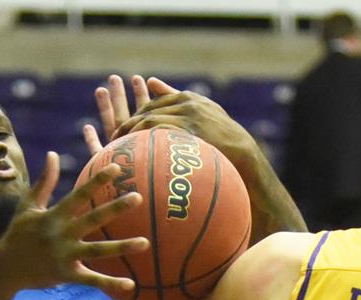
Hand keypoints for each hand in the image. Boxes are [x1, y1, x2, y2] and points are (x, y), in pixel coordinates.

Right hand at [0, 152, 146, 298]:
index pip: (80, 195)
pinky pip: (91, 280)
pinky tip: (130, 284)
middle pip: (93, 219)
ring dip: (121, 247)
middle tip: (138, 198)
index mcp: (54, 216)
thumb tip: (53, 153)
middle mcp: (61, 234)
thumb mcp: (28, 206)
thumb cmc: (18, 234)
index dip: (98, 181)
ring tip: (145, 243)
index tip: (117, 168)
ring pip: (98, 251)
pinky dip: (110, 284)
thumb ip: (44, 181)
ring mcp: (64, 256)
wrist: (5, 268)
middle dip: (115, 208)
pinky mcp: (67, 275)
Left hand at [106, 76, 259, 166]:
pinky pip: (158, 133)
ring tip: (118, 149)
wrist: (246, 157)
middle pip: (147, 110)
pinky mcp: (189, 132)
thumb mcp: (205, 113)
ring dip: (130, 133)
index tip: (123, 130)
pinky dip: (142, 142)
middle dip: (128, 124)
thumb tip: (150, 82)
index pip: (153, 103)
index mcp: (189, 98)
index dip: (136, 117)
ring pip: (149, 119)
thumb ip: (177, 97)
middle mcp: (187, 103)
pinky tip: (132, 155)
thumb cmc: (226, 141)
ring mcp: (188, 117)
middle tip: (114, 140)